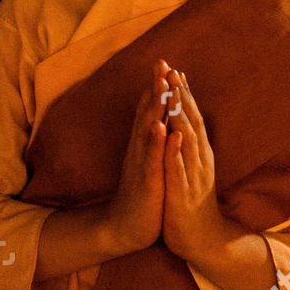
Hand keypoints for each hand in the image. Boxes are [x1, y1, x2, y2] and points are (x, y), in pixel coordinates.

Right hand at [103, 61, 169, 254]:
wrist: (124, 227)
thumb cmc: (140, 194)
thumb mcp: (145, 164)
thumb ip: (148, 141)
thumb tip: (152, 118)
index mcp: (143, 146)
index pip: (151, 111)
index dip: (158, 87)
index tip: (165, 63)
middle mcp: (140, 150)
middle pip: (148, 113)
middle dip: (156, 88)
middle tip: (161, 62)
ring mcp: (142, 164)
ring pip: (149, 130)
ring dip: (155, 107)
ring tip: (161, 85)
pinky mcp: (146, 181)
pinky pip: (151, 159)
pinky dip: (155, 142)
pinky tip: (160, 126)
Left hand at [162, 66, 234, 263]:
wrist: (202, 240)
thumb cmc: (192, 203)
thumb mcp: (190, 170)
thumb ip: (189, 148)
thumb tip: (184, 125)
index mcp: (198, 153)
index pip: (191, 118)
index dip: (183, 94)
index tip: (175, 69)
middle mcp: (198, 160)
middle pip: (191, 122)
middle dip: (181, 96)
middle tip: (173, 69)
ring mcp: (192, 175)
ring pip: (187, 140)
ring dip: (181, 116)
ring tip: (174, 93)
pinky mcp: (183, 192)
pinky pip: (179, 169)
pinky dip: (176, 150)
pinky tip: (173, 134)